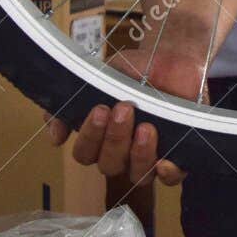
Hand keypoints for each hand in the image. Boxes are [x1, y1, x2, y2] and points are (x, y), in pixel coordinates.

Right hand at [44, 47, 204, 187]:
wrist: (176, 58)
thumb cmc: (135, 72)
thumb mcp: (101, 78)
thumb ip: (74, 102)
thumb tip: (56, 137)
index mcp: (101, 139)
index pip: (85, 154)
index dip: (90, 138)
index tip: (99, 110)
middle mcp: (123, 154)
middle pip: (109, 165)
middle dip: (114, 139)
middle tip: (124, 109)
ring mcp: (151, 157)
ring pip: (138, 175)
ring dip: (139, 155)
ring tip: (146, 127)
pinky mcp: (180, 156)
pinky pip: (172, 178)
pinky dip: (168, 173)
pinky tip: (165, 160)